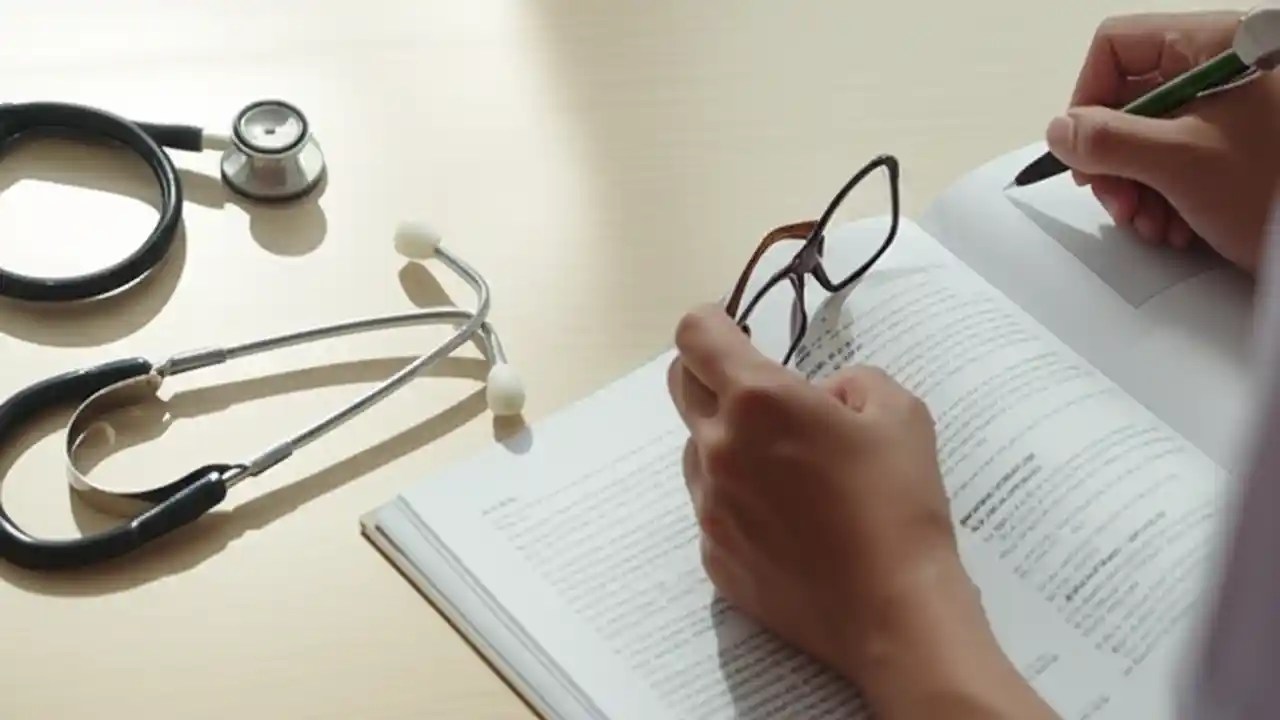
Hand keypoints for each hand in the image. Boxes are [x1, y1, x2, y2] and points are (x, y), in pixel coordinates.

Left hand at [667, 305, 1056, 717]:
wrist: (892, 611)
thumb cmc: (899, 505)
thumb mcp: (899, 412)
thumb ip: (853, 381)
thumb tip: (823, 395)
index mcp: (759, 401)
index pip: (695, 335)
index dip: (710, 320)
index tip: (732, 326)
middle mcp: (718, 448)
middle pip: (681, 385)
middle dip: (711, 373)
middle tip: (759, 391)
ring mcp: (709, 506)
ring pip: (698, 450)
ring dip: (728, 442)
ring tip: (788, 471)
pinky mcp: (713, 555)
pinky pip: (713, 506)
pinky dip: (738, 499)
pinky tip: (787, 522)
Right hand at [1045, 11, 1279, 274]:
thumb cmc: (1276, 188)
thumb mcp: (1181, 163)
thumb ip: (1108, 141)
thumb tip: (1061, 131)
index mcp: (1215, 46)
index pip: (1117, 46)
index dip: (1087, 98)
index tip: (1083, 149)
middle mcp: (1220, 68)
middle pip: (1128, 95)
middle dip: (1112, 158)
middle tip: (1116, 200)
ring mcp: (1230, 107)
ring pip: (1146, 133)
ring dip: (1134, 186)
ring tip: (1151, 223)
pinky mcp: (1235, 144)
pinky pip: (1175, 157)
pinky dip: (1164, 195)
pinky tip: (1177, 225)